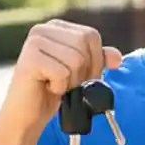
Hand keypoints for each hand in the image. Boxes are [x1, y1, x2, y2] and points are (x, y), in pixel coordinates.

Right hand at [0, 19, 122, 134]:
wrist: (27, 116)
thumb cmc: (53, 92)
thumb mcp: (81, 73)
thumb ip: (98, 60)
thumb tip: (117, 57)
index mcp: (56, 27)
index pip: (91, 35)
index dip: (95, 60)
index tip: (83, 76)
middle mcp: (43, 29)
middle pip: (84, 44)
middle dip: (84, 71)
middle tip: (68, 83)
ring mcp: (34, 42)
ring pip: (75, 59)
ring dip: (71, 81)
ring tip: (56, 85)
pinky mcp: (29, 59)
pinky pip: (63, 72)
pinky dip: (60, 87)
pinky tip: (47, 88)